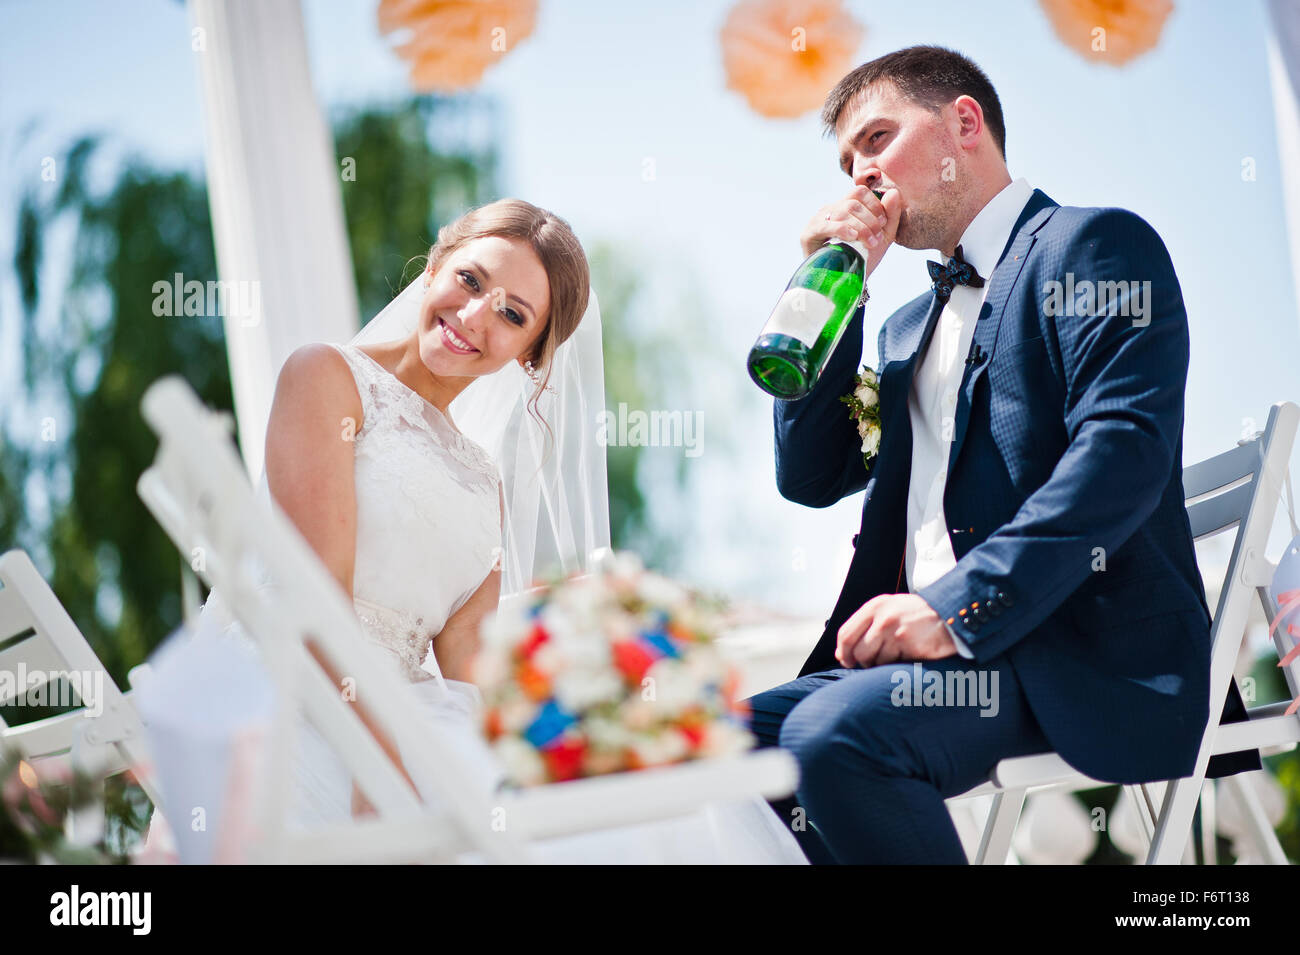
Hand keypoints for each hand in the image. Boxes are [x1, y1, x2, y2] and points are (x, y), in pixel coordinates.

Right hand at [800, 186, 902, 276]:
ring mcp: (818, 220)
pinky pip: (826, 225)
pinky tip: (852, 238)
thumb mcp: (883, 237)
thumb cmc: (863, 258)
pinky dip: (842, 229)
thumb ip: (891, 215)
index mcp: (845, 207)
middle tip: (878, 238)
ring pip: (843, 212)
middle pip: (853, 203)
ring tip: (870, 243)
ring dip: (861, 227)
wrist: (846, 284)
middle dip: (870, 221)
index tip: (883, 223)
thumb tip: (894, 192)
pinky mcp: (808, 234)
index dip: (875, 205)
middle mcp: (830, 210)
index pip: (859, 192)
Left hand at [835, 593, 957, 667]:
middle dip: (862, 662)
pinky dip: (897, 665)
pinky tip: (908, 656)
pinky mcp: (906, 643)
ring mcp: (893, 630)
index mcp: (874, 606)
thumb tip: (842, 652)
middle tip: (872, 664)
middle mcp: (881, 617)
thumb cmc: (918, 616)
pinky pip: (892, 664)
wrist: (949, 615)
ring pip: (874, 660)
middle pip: (857, 650)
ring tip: (897, 655)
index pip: (845, 633)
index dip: (843, 652)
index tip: (846, 661)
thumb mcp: (890, 610)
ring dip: (882, 664)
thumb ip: (867, 626)